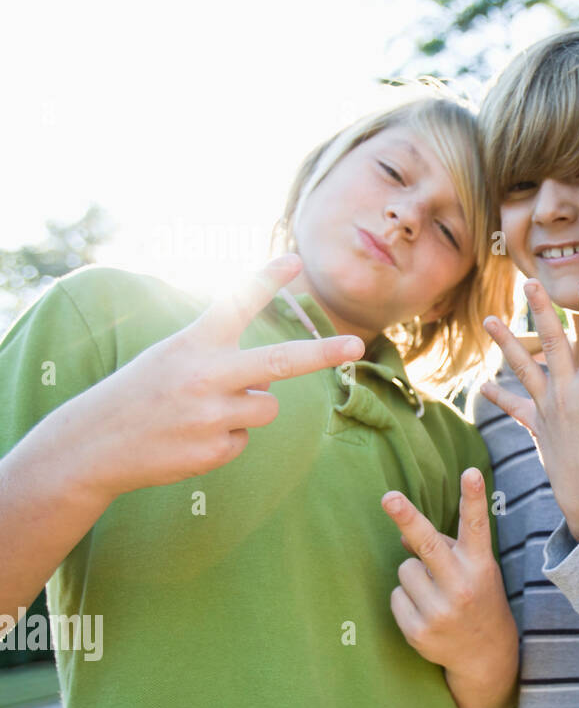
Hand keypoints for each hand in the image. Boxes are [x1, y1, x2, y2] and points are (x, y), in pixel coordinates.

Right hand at [73, 254, 362, 497]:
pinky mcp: (213, 449)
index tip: (295, 258)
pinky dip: (226, 438)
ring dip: (249, 409)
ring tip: (203, 411)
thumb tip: (273, 380)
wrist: (93, 444)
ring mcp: (211, 414)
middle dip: (322, 354)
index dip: (267, 280)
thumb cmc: (142, 392)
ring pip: (268, 407)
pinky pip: (245, 439)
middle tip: (356, 346)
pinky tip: (191, 437)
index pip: (236, 303)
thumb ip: (221, 356)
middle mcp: (205, 374)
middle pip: (279, 362)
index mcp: (194, 343)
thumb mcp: (173, 356)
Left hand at [383, 469, 517, 707]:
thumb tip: (401, 533)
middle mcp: (462, 586)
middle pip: (428, 544)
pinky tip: (426, 613)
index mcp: (480, 565)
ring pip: (404, 570)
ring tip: (435, 595)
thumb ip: (443, 547)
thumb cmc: (478, 599)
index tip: (471, 472)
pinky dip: (406, 601)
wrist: (486, 655)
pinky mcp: (420, 632)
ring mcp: (440, 611)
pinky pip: (396, 597)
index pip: (477, 525)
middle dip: (407, 518)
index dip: (473, 497)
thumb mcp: (472, 569)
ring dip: (413, 577)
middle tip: (388, 497)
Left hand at [480, 278, 578, 541]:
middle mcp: (567, 392)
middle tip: (530, 284)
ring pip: (523, 367)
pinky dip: (499, 397)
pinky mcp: (535, 425)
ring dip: (506, 341)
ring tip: (490, 319)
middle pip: (552, 342)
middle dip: (541, 311)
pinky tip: (483, 386)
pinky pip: (514, 408)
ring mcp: (547, 407)